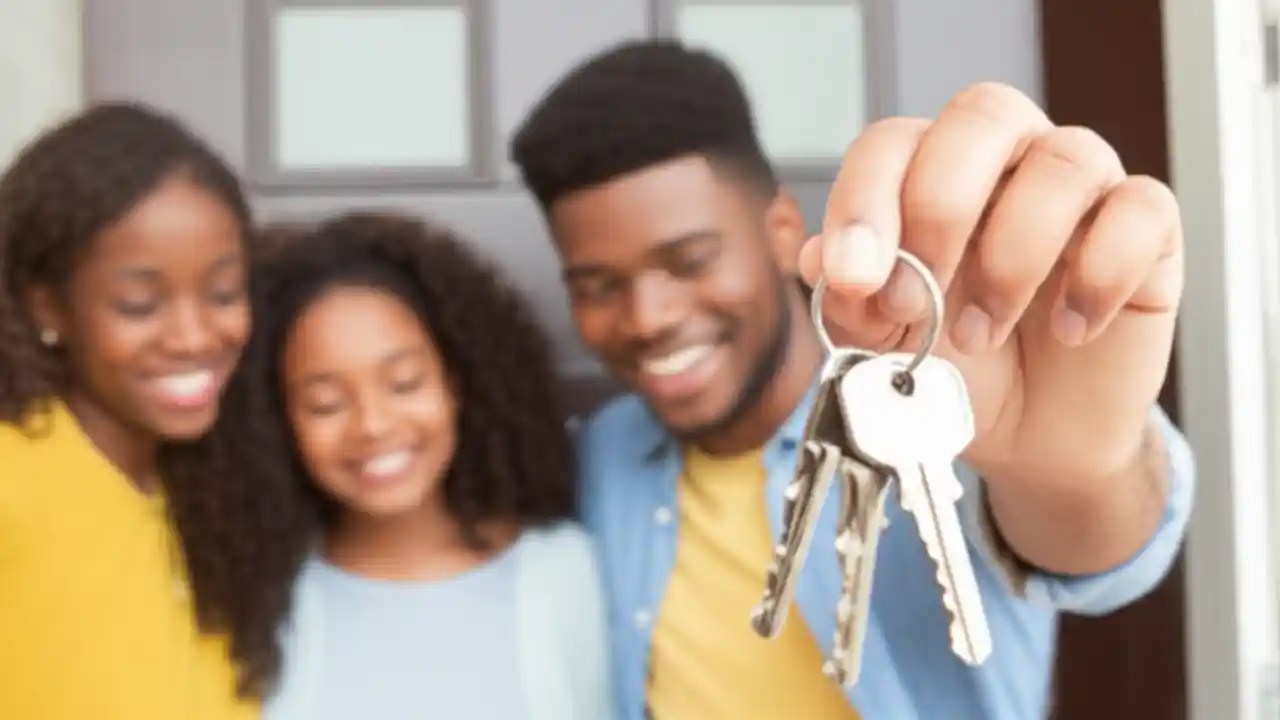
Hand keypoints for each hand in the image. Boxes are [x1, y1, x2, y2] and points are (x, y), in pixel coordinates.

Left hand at [799, 83, 1182, 485]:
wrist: (1030, 435)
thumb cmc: (955, 368)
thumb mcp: (882, 346)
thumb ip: (849, 301)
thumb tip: (824, 259)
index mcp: (930, 171)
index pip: (893, 142)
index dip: (865, 201)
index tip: (853, 278)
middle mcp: (1008, 161)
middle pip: (984, 113)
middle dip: (939, 207)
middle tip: (917, 299)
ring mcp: (1083, 188)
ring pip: (1066, 159)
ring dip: (1012, 258)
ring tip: (979, 333)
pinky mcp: (1147, 231)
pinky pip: (1141, 209)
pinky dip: (1099, 274)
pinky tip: (1068, 329)